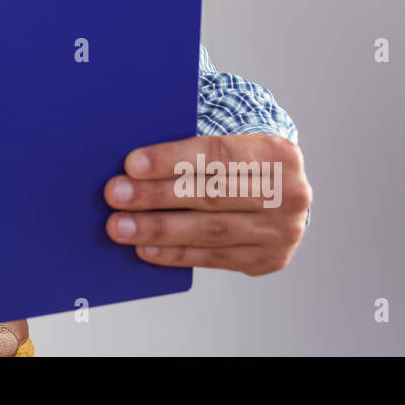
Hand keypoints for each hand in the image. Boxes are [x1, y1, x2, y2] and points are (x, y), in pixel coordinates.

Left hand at [103, 134, 311, 275]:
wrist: (281, 196)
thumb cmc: (239, 165)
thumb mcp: (232, 146)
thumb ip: (194, 151)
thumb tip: (133, 164)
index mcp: (278, 153)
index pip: (217, 154)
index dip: (172, 160)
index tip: (131, 165)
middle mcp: (289, 193)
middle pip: (211, 195)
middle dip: (157, 196)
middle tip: (116, 195)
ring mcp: (282, 231)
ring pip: (210, 231)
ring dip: (159, 229)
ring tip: (121, 226)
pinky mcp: (269, 259)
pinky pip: (214, 259)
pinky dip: (176, 254)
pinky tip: (146, 249)